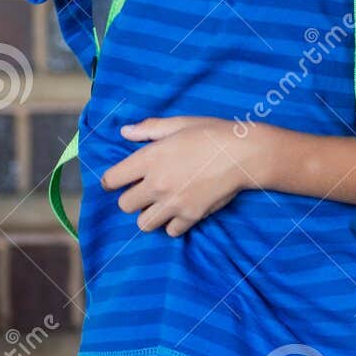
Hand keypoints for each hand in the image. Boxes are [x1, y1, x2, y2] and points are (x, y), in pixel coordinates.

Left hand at [102, 116, 264, 236]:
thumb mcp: (178, 124)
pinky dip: (172, 224)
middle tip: (143, 191)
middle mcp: (156, 184)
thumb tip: (125, 132)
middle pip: (125, 205)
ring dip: (149, 215)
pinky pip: (170, 231)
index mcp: (149, 158)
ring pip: (144, 224)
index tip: (118, 181)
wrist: (243, 153)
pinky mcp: (191, 216)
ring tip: (160, 204)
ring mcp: (173, 203)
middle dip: (131, 199)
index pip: (112, 179)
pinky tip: (179, 211)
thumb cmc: (211, 133)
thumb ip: (148, 129)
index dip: (112, 180)